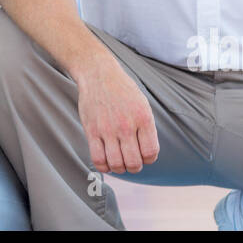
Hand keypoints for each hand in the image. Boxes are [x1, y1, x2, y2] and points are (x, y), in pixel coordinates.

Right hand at [75, 57, 159, 174]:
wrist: (98, 74)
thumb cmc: (122, 90)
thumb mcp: (142, 104)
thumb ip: (146, 129)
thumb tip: (147, 154)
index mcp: (143, 118)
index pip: (151, 153)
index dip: (149, 159)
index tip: (144, 155)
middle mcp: (126, 125)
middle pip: (134, 163)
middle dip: (135, 167)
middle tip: (131, 161)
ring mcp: (108, 129)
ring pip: (116, 164)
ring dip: (120, 168)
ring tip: (119, 162)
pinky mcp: (91, 130)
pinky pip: (98, 159)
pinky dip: (104, 167)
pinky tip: (106, 161)